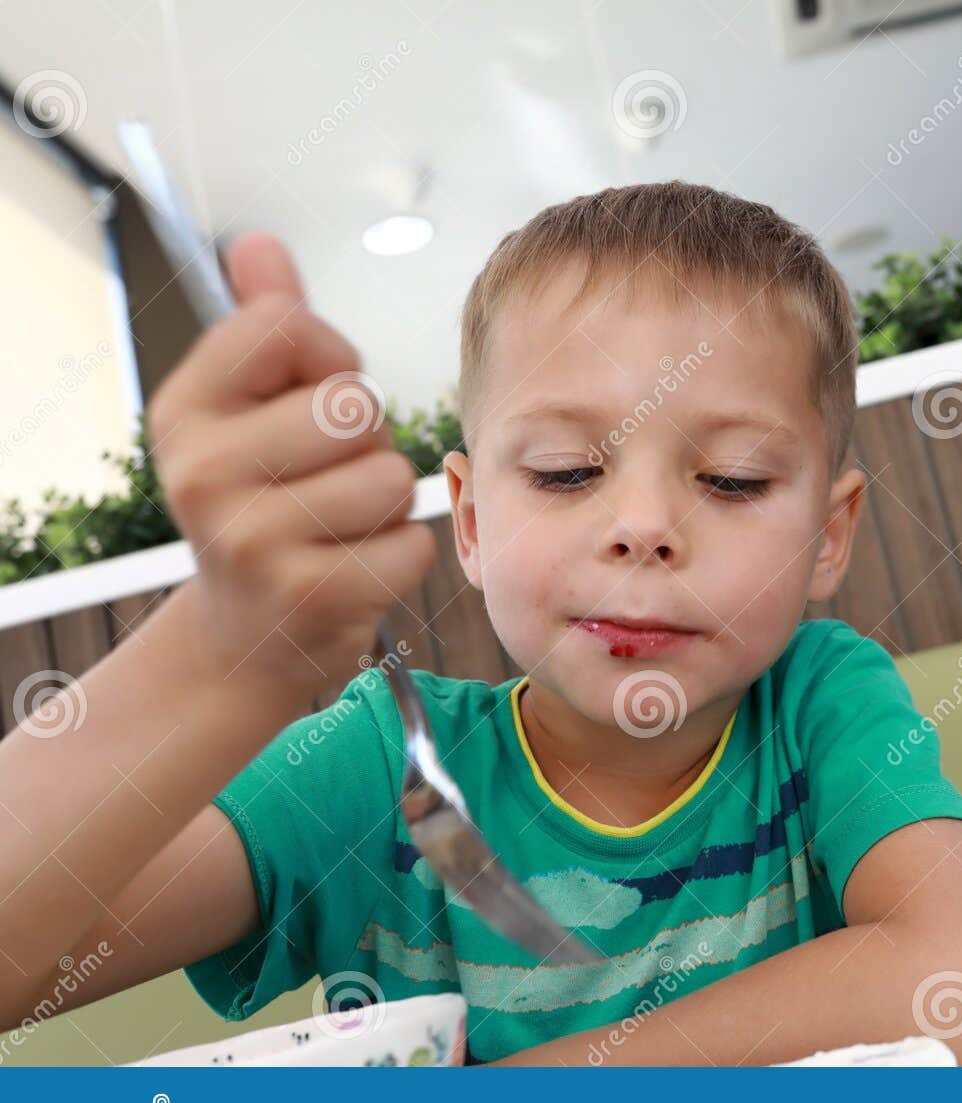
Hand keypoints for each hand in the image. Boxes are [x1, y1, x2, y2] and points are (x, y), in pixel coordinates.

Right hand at [147, 234, 435, 699]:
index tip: (308, 399)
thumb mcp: (247, 412)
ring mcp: (252, 543)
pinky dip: (401, 555)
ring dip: (386, 501)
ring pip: (391, 476)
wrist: (248, 634)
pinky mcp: (312, 599)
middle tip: (330, 475)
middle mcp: (203, 474)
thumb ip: (265, 325)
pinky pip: (411, 542)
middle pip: (354, 405)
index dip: (329, 357)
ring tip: (342, 524)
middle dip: (367, 438)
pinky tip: (355, 568)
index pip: (289, 327)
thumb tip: (258, 243)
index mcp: (184, 412)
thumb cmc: (267, 502)